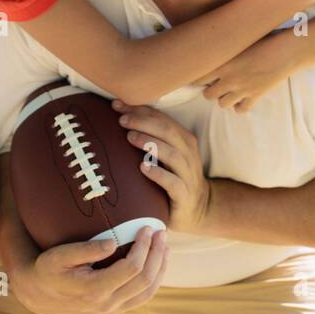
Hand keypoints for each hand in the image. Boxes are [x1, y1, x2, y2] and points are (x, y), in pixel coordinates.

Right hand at [13, 226, 168, 313]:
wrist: (38, 295)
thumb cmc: (47, 269)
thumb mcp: (59, 255)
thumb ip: (86, 249)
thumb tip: (113, 242)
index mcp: (94, 289)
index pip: (131, 269)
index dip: (143, 247)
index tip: (147, 228)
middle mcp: (106, 304)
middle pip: (144, 281)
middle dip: (157, 255)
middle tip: (161, 232)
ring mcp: (110, 310)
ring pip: (146, 293)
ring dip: (160, 269)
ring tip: (164, 247)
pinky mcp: (112, 311)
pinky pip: (140, 298)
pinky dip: (153, 280)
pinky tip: (155, 263)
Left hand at [112, 100, 211, 234]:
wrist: (198, 208)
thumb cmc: (174, 176)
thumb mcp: (166, 154)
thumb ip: (150, 137)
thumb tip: (120, 116)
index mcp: (183, 139)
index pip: (162, 118)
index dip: (140, 110)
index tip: (116, 105)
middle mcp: (188, 153)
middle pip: (168, 131)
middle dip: (144, 122)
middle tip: (122, 120)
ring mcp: (188, 174)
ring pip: (172, 154)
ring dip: (150, 143)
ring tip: (130, 137)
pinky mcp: (184, 195)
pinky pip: (173, 183)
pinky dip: (158, 174)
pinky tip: (143, 167)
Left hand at [200, 29, 295, 111]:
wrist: (285, 51)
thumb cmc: (263, 41)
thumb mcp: (240, 43)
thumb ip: (225, 52)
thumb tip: (213, 53)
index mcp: (223, 64)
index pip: (198, 77)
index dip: (198, 78)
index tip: (202, 76)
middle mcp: (230, 79)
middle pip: (208, 95)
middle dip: (211, 90)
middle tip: (217, 84)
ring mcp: (242, 90)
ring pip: (222, 104)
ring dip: (224, 98)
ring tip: (230, 90)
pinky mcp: (255, 97)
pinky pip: (240, 109)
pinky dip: (240, 106)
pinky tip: (242, 97)